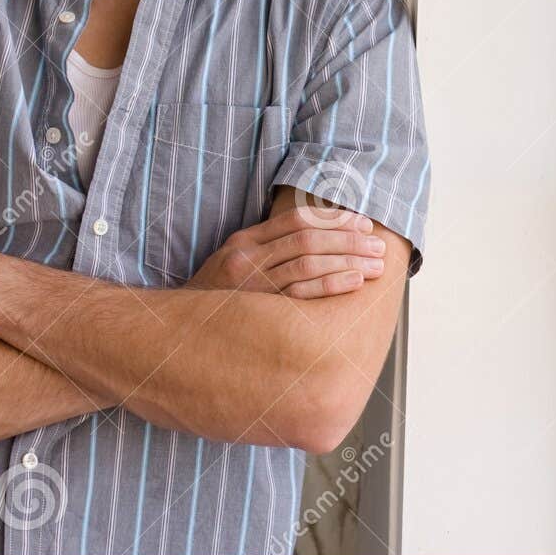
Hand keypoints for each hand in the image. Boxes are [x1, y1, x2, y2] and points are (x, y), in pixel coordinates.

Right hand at [187, 204, 387, 298]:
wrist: (177, 334)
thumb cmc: (215, 299)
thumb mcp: (233, 263)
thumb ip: (267, 247)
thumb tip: (317, 236)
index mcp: (245, 242)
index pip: (298, 221)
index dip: (335, 220)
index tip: (362, 225)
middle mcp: (248, 259)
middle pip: (309, 239)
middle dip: (350, 241)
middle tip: (378, 246)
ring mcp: (252, 285)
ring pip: (309, 262)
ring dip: (348, 261)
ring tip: (375, 265)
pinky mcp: (258, 312)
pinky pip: (301, 294)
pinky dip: (331, 285)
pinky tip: (353, 282)